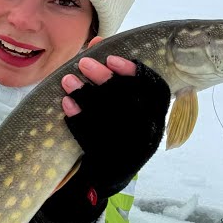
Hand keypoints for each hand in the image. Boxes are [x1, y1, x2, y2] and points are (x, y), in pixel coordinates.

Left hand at [28, 40, 170, 222]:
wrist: (103, 181)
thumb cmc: (111, 129)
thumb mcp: (118, 105)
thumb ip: (110, 75)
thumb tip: (96, 41)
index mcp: (155, 118)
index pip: (156, 92)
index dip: (137, 73)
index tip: (113, 59)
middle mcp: (148, 135)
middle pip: (131, 104)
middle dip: (106, 81)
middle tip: (85, 62)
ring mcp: (130, 153)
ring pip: (111, 121)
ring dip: (87, 96)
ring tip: (68, 79)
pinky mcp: (109, 165)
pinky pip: (94, 141)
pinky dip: (78, 119)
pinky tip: (66, 103)